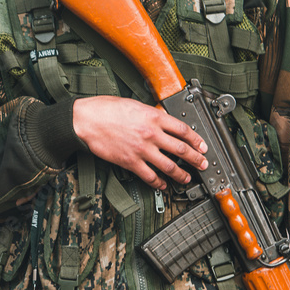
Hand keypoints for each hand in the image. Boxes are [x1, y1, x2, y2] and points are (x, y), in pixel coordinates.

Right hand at [72, 96, 207, 189]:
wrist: (86, 120)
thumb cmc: (106, 109)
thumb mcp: (135, 105)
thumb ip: (152, 115)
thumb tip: (164, 121)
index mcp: (154, 117)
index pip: (183, 130)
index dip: (197, 140)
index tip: (203, 146)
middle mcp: (151, 134)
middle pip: (182, 150)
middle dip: (196, 159)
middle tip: (203, 164)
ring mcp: (142, 150)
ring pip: (169, 166)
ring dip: (181, 175)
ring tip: (187, 178)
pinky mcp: (131, 162)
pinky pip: (150, 176)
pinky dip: (159, 183)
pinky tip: (163, 184)